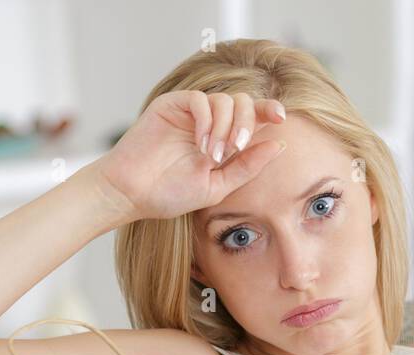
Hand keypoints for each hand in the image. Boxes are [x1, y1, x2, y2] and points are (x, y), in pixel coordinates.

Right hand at [87, 90, 287, 225]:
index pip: (253, 117)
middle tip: (235, 149)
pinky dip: (206, 120)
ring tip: (211, 155)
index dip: (269, 110)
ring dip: (224, 127)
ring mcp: (190, 113)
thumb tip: (279, 145)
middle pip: (242, 102)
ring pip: (223, 100)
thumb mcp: (218, 186)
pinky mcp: (171, 105)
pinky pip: (199, 99)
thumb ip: (247, 167)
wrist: (132, 195)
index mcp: (223, 141)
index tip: (281, 117)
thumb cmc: (170, 194)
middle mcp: (209, 123)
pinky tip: (201, 143)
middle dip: (246, 123)